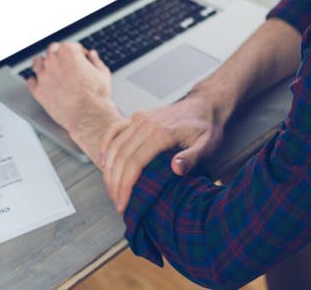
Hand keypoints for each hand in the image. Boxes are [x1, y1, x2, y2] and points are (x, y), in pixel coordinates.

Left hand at [26, 42, 123, 163]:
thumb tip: (92, 55)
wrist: (89, 116)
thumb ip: (96, 60)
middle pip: (52, 50)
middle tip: (64, 63)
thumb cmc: (97, 96)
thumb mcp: (103, 73)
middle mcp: (54, 60)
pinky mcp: (38, 91)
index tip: (80, 59)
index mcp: (70, 52)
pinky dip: (35, 81)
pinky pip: (31, 81)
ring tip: (50, 71)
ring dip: (43, 65)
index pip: (70, 46)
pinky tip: (41, 84)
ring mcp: (44, 75)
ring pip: (37, 62)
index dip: (77, 53)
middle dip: (59, 55)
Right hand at [101, 89, 224, 213]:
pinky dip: (106, 146)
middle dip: (115, 184)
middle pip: (121, 157)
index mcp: (161, 132)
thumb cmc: (206, 127)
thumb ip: (192, 158)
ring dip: (109, 170)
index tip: (123, 205)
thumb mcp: (207, 145)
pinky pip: (115, 130)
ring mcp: (140, 118)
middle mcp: (146, 123)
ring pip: (115, 146)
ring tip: (112, 191)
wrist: (205, 104)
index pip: (134, 163)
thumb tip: (175, 168)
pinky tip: (104, 162)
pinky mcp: (138, 117)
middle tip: (117, 204)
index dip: (125, 186)